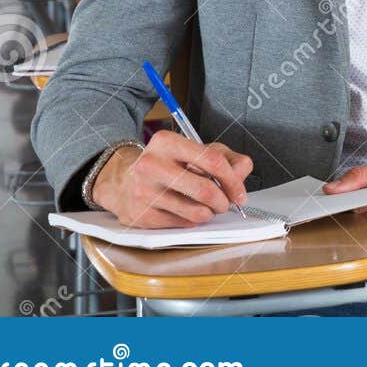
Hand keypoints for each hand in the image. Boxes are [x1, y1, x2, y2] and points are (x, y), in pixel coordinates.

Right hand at [90, 131, 252, 227]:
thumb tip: (241, 175)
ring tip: (207, 208)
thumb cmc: (170, 166)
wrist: (125, 184)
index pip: (213, 161)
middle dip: (223, 202)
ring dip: (210, 213)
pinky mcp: (142, 215)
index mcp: (167, 142)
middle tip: (224, 204)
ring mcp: (144, 191)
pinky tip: (187, 211)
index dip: (233, 181)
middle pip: (205, 190)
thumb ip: (228, 158)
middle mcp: (151, 165)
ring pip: (196, 212)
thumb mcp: (199, 152)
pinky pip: (183, 224)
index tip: (239, 194)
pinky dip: (193, 220)